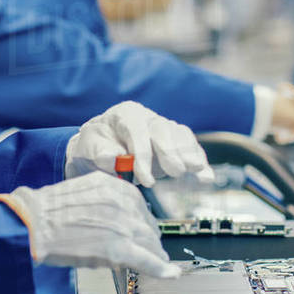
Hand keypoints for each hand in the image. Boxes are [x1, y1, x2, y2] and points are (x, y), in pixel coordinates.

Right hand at [0, 172, 179, 277]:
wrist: (34, 222)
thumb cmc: (50, 209)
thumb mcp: (85, 192)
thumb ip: (108, 201)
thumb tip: (119, 218)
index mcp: (117, 188)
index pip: (141, 209)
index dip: (143, 225)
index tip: (144, 233)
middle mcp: (125, 204)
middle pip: (148, 227)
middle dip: (149, 241)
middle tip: (151, 252)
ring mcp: (124, 227)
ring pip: (149, 243)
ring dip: (154, 255)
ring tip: (159, 264)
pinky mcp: (118, 250)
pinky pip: (147, 260)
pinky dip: (161, 269)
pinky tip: (171, 273)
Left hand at [65, 101, 212, 186]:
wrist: (100, 146)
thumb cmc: (93, 145)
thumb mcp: (87, 147)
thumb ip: (98, 151)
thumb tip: (111, 157)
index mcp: (126, 114)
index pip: (137, 131)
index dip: (143, 155)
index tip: (145, 179)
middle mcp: (148, 117)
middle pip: (163, 129)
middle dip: (170, 151)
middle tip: (175, 172)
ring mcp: (163, 128)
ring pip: (180, 135)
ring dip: (189, 153)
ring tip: (195, 170)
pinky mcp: (173, 142)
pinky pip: (189, 148)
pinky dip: (199, 161)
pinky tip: (206, 176)